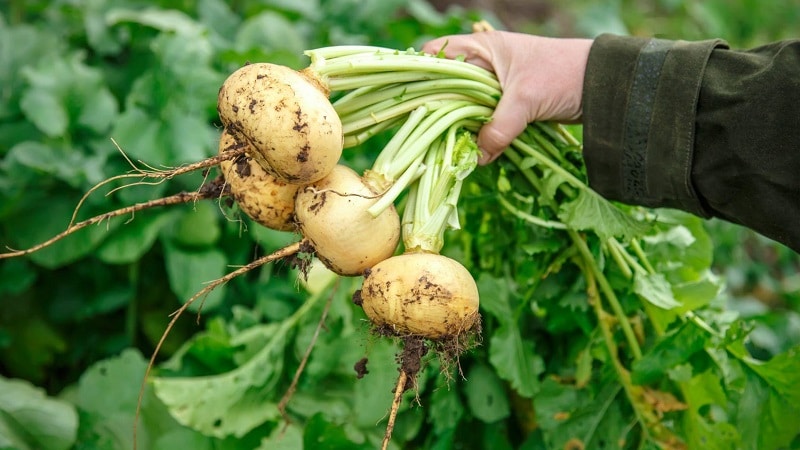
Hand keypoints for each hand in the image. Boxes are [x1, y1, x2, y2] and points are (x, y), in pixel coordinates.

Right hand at [422, 31, 592, 163]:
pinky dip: (479, 134)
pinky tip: (472, 149)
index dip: (422, 74)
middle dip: (439, 110)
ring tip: (448, 145)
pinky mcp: (508, 107)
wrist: (604, 86)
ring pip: (465, 108)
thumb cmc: (563, 75)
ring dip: (461, 127)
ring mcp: (496, 87)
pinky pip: (484, 121)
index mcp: (483, 48)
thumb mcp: (526, 100)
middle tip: (428, 132)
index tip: (412, 100)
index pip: (438, 54)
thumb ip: (499, 128)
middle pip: (447, 87)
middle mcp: (484, 65)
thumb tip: (477, 157)